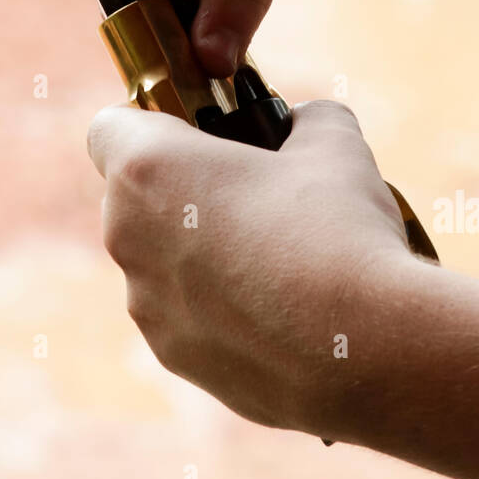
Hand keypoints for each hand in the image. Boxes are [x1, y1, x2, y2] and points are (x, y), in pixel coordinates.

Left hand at [87, 99, 416, 438]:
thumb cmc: (340, 230)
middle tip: (254, 192)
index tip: (205, 133)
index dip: (155, 122)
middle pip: (135, 197)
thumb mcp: (334, 141)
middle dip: (185, 189)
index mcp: (148, 169)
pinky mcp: (175, 358)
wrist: (369, 349)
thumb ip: (305, 119)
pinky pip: (188, 317)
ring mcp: (146, 307)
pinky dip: (223, 310)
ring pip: (161, 262)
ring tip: (281, 258)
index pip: (109, 127)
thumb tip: (304, 125)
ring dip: (203, 253)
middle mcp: (128, 238)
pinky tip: (285, 311)